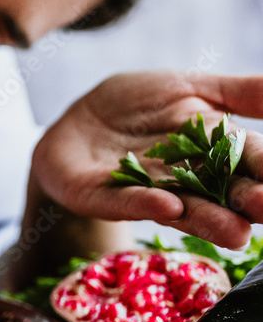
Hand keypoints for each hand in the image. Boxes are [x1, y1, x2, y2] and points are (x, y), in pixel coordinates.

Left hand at [32, 71, 262, 248]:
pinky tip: (167, 205)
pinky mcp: (101, 196)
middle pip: (220, 193)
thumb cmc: (137, 106)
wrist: (76, 120)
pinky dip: (145, 203)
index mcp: (212, 151)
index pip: (251, 160)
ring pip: (180, 208)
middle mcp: (184, 179)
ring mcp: (144, 191)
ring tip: (236, 233)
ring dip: (207, 219)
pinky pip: (124, 200)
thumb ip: (242, 92)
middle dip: (247, 202)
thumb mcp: (192, 87)